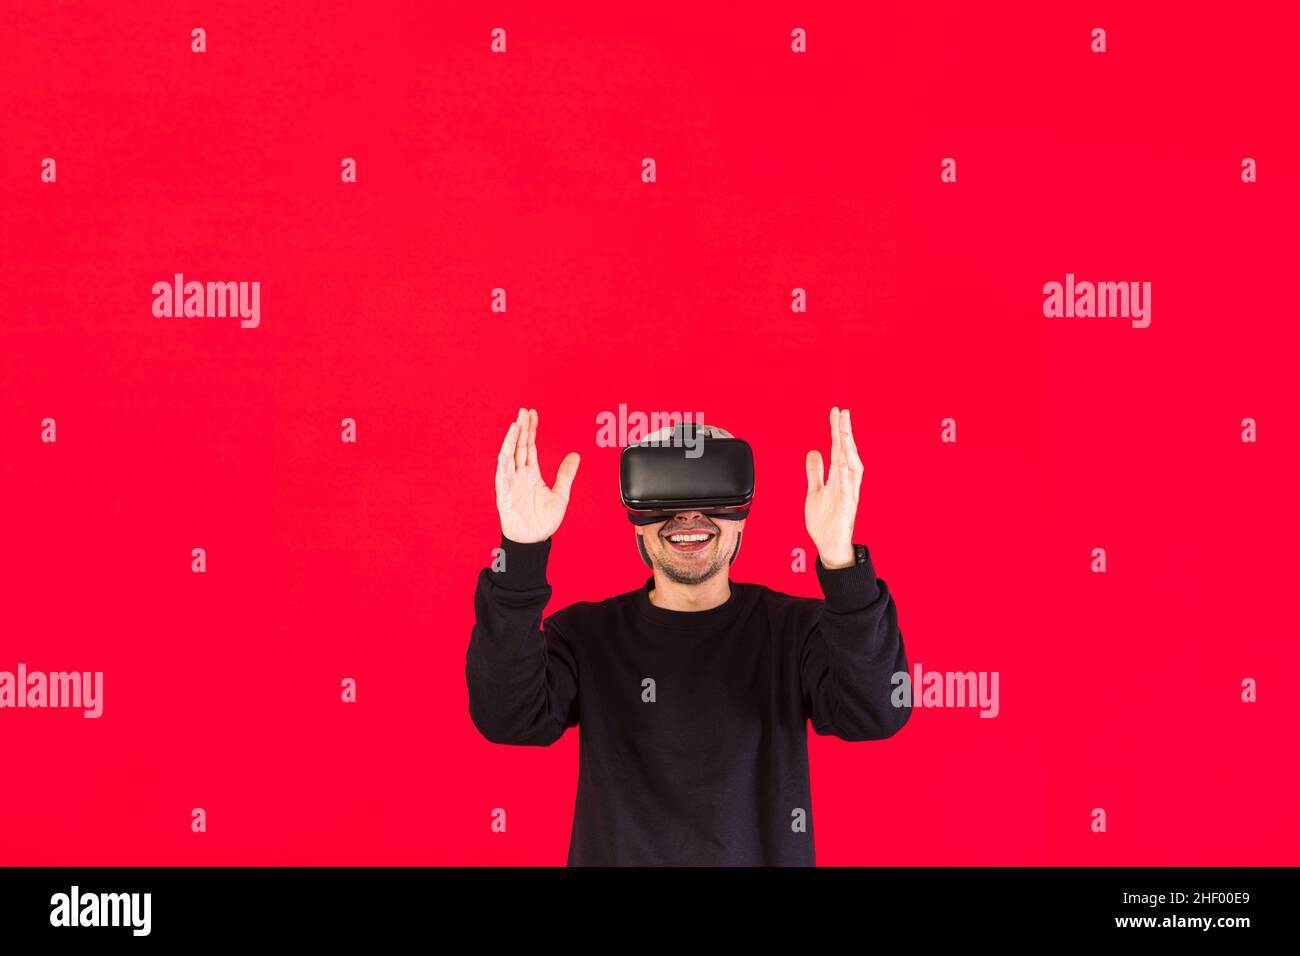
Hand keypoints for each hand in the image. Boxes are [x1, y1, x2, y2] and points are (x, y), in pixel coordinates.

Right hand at [495, 408, 579, 543]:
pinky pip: (502, 476)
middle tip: (523, 412)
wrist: (534, 541)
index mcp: (531, 474)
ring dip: (511, 441)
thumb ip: (566, 475)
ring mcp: (510, 484)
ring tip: (515, 425)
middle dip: (520, 429)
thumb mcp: (561, 495)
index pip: (529, 447)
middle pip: (518, 447)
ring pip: (509, 457)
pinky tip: (505, 450)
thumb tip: (575, 455)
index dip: (531, 431)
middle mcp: (519, 476)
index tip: (533, 415)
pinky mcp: (504, 495)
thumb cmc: (543, 522)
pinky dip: (503, 463)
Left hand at [804, 407, 861, 568]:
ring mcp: (848, 494)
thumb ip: (815, 472)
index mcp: (838, 477)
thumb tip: (814, 452)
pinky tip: (844, 465)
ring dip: (849, 450)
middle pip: (847, 453)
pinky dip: (846, 478)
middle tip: (842, 413)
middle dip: (845, 433)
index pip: (838, 449)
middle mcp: (846, 482)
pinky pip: (848, 491)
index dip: (837, 430)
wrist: (828, 545)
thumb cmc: (825, 521)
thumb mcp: (814, 491)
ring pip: (851, 468)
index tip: (836, 412)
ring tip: (844, 432)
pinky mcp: (846, 508)